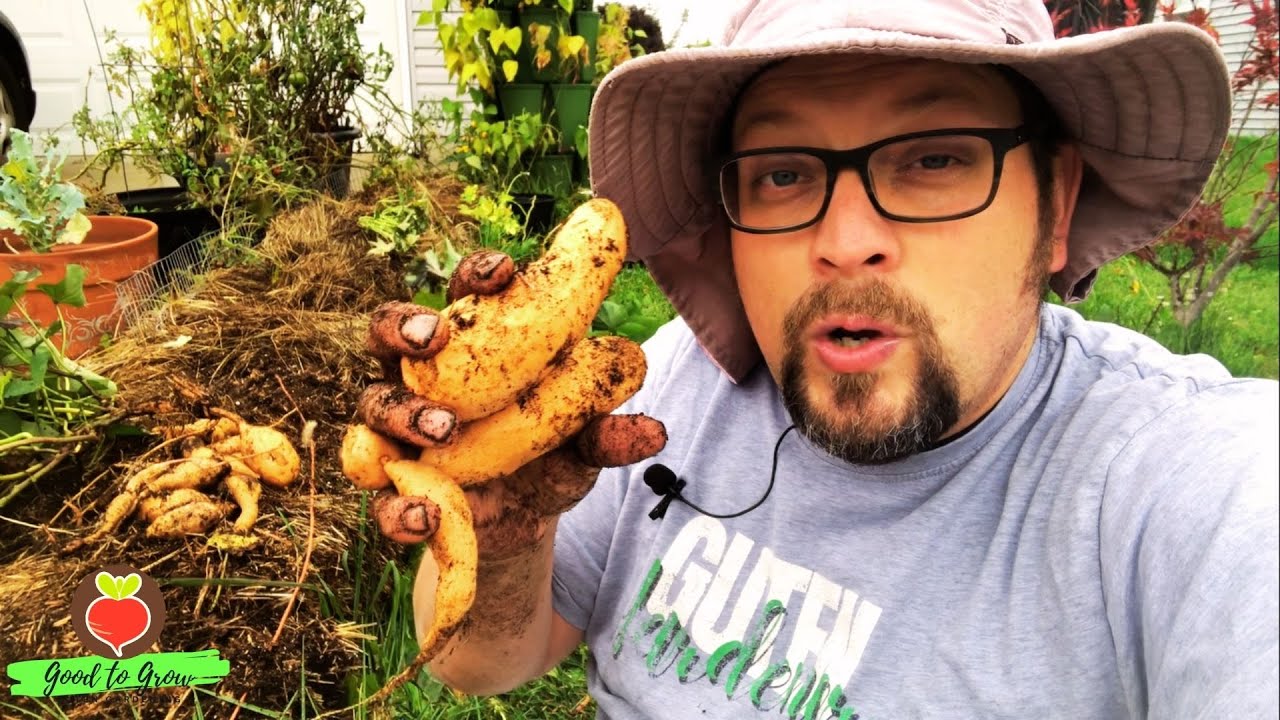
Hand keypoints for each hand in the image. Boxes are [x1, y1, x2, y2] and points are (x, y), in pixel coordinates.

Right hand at [353, 250, 665, 551]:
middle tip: (432, 337)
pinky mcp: (397, 488)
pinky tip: (424, 517)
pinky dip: (397, 508)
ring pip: (373, 405)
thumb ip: (608, 432)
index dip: (477, 274)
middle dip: (403, 326)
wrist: (531, 521)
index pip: (463, 291)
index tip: (505, 273)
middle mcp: (425, 376)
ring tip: (441, 428)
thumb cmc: (552, 454)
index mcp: (474, 344)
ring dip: (402, 412)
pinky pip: (378, 497)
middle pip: (388, 331)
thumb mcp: (585, 443)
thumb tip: (655, 432)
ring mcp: (401, 430)